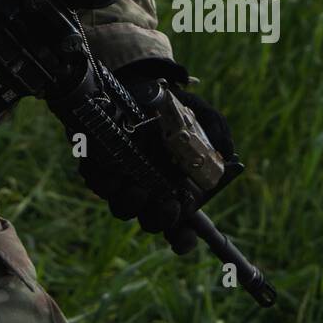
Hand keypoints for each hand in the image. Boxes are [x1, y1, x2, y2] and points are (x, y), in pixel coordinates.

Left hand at [78, 57, 234, 254]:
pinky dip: (101, 176)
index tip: (184, 240)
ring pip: (121, 206)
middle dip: (159, 218)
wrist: (141, 82)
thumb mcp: (201, 115)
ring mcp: (124, 179)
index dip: (182, 240)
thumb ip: (216, 132)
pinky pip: (95, 179)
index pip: (180, 229)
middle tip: (168, 202)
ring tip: (137, 185)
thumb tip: (227, 152)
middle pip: (151, 221)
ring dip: (128, 201)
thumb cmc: (174, 107)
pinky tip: (110, 164)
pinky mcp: (99, 163)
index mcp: (176, 188)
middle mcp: (150, 189)